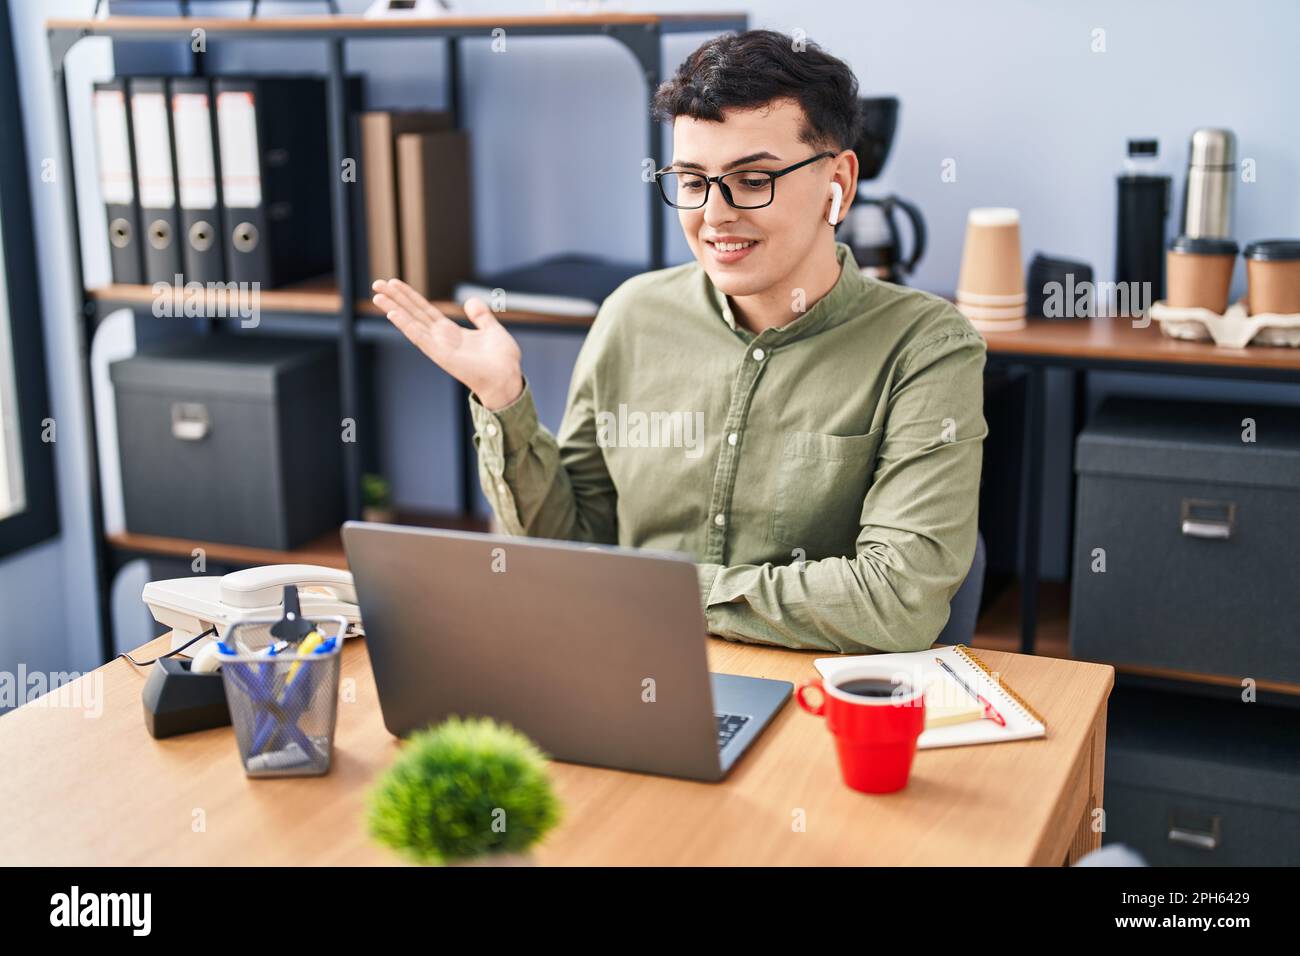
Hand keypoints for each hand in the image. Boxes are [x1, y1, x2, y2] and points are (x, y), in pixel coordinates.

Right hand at [371, 278, 523, 410]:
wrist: (508, 379)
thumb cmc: (502, 360)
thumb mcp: (492, 330)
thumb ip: (481, 316)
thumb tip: (470, 301)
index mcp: (451, 332)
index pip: (425, 310)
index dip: (410, 296)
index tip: (394, 282)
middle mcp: (441, 339)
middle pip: (413, 314)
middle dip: (395, 299)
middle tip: (376, 283)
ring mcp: (439, 347)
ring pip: (411, 324)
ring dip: (393, 309)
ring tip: (377, 295)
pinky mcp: (441, 356)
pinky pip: (420, 338)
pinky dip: (406, 325)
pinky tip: (393, 314)